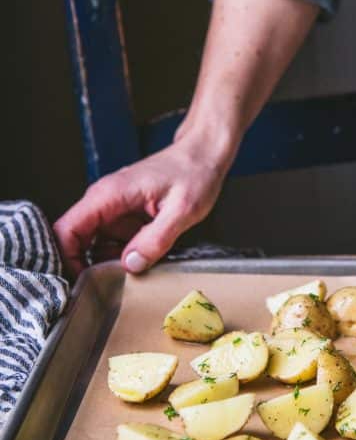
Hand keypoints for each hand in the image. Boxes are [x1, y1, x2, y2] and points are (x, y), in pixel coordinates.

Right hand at [54, 134, 231, 276]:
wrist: (204, 155)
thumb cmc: (195, 172)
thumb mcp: (183, 210)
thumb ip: (156, 239)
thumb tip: (130, 265)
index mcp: (110, 195)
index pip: (66, 229)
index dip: (67, 258)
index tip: (82, 281)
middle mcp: (106, 200)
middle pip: (77, 241)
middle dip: (89, 266)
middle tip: (112, 284)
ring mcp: (115, 208)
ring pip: (96, 244)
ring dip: (111, 262)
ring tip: (137, 270)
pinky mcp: (127, 215)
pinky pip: (115, 240)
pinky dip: (126, 254)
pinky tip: (146, 258)